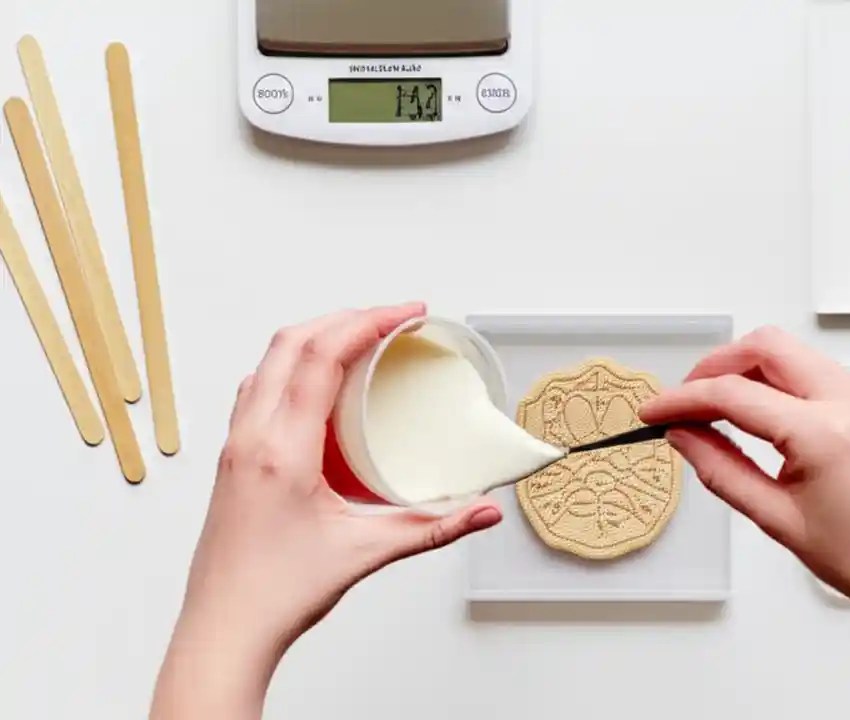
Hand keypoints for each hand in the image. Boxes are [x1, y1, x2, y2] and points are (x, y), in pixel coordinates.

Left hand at [152, 304, 501, 719]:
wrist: (224, 629)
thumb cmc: (277, 594)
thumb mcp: (368, 552)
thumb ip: (434, 527)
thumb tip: (483, 511)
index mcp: (282, 450)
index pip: (321, 357)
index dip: (366, 322)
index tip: (406, 313)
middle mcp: (251, 437)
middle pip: (290, 343)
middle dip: (345, 317)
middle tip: (392, 317)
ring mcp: (235, 445)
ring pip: (268, 362)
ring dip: (313, 337)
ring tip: (360, 339)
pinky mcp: (232, 459)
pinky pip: (258, 390)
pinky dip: (291, 368)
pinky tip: (321, 388)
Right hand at [640, 327, 849, 719]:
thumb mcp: (777, 519)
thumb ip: (721, 469)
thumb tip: (683, 436)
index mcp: (822, 432)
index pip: (732, 394)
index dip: (682, 399)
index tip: (653, 412)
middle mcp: (848, 399)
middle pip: (763, 346)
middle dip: (715, 365)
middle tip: (685, 401)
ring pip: (790, 352)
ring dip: (747, 369)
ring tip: (717, 410)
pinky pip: (814, 371)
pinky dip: (778, 380)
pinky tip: (759, 414)